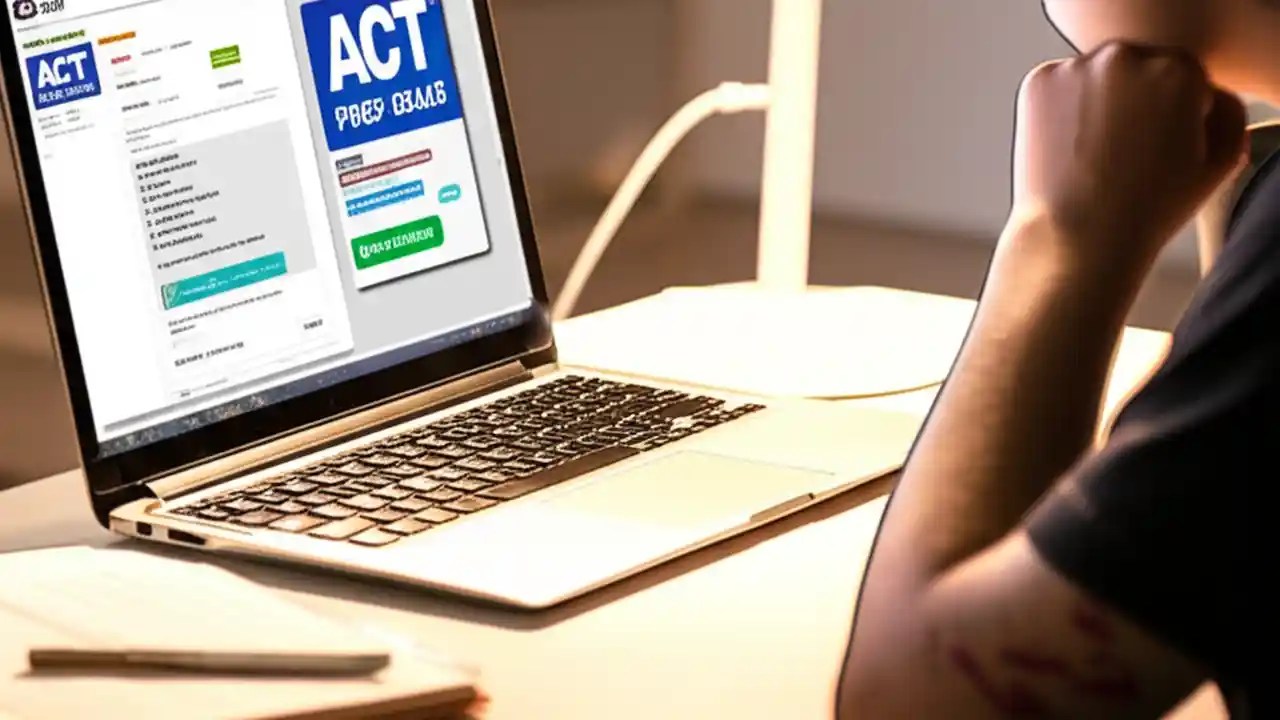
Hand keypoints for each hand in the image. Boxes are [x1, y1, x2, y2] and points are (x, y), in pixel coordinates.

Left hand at [1011, 41, 1246, 273]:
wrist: (1079, 239)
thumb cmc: (1148, 210)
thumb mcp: (1217, 164)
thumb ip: (1225, 113)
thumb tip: (1206, 92)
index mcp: (1180, 71)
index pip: (1181, 75)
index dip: (1171, 114)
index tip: (1158, 146)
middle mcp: (1128, 57)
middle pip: (1137, 68)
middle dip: (1134, 101)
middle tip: (1124, 152)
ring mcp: (1077, 67)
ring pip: (1095, 76)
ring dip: (1096, 101)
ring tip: (1093, 155)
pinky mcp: (1039, 83)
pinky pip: (1057, 85)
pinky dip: (1059, 109)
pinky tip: (1065, 149)